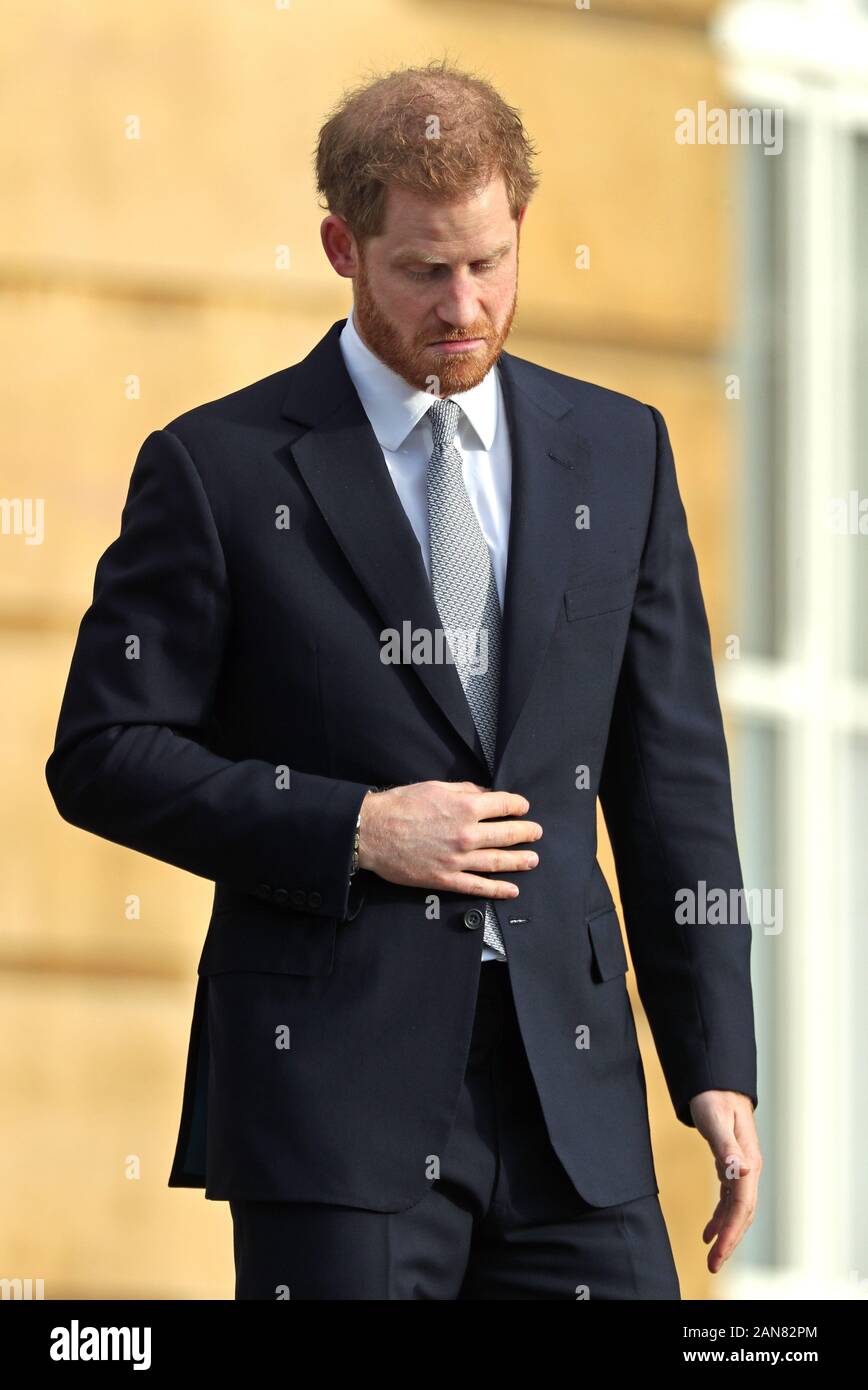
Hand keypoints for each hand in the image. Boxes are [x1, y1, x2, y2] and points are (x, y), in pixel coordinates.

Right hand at [357, 780, 541, 897]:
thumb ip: (464, 791)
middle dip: (525, 833)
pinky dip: (498, 889)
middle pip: (506, 834)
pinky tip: (512, 889)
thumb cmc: (400, 805)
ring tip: (533, 859)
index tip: (523, 807)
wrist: (372, 831)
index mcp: (465, 807)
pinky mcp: (446, 879)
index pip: (503, 805)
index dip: (517, 805)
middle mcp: (466, 834)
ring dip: (519, 860)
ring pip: (497, 861)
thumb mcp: (435, 787)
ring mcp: (457, 859)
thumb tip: (485, 795)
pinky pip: (477, 887)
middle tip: (536, 833)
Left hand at [689, 1090, 761, 1273]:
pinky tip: (708, 1232)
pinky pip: (729, 1201)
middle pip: (742, 1214)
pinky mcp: (732, 1167)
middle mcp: (748, 1168)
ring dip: (725, 1233)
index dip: (731, 1231)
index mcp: (748, 1161)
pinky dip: (720, 1218)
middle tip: (712, 1265)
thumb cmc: (714, 1097)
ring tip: (710, 1256)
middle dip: (729, 1241)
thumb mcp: (716, 1119)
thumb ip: (726, 1146)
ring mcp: (742, 1169)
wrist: (717, 1081)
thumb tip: (742, 1171)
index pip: (742, 1205)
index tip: (717, 1251)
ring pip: (736, 1210)